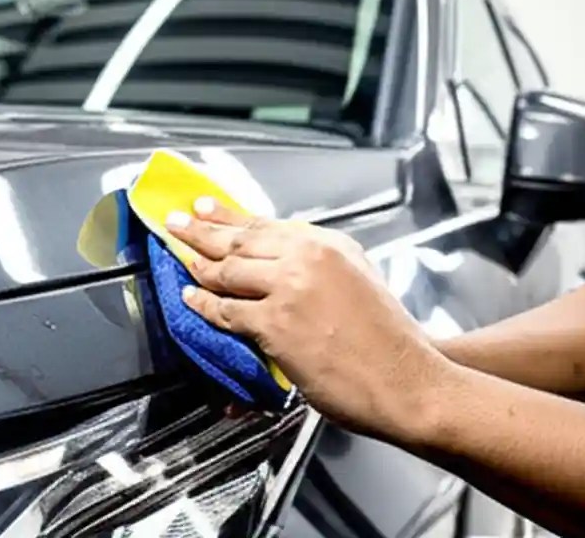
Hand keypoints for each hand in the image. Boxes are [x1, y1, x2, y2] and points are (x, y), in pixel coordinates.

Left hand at [164, 199, 447, 442]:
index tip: (204, 206)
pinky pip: (227, 310)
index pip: (265, 223)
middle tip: (176, 221)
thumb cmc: (389, 339)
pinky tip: (191, 298)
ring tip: (178, 257)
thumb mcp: (359, 279)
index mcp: (328, 244)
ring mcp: (289, 289)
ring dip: (196, 264)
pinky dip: (204, 304)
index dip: (228, 214)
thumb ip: (320, 264)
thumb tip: (280, 260)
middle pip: (239, 240)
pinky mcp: (275, 323)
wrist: (408, 378)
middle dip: (200, 229)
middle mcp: (308, 257)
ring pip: (227, 271)